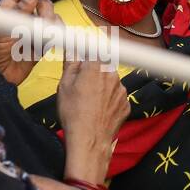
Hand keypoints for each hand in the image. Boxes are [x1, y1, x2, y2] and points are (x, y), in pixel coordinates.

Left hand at [0, 0, 57, 85]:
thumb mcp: (0, 28)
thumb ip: (18, 11)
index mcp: (12, 5)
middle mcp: (25, 14)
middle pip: (45, 3)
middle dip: (46, 13)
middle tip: (40, 26)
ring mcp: (36, 27)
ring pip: (54, 18)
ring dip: (49, 28)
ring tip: (37, 40)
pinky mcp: (44, 41)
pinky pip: (56, 34)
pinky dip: (52, 39)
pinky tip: (41, 46)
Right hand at [59, 55, 128, 183]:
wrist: (89, 141)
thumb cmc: (73, 113)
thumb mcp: (64, 85)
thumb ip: (70, 62)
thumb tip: (72, 48)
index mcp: (96, 66)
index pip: (95, 47)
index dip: (88, 50)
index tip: (83, 54)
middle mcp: (113, 74)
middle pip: (103, 65)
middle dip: (93, 70)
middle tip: (81, 84)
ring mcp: (122, 90)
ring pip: (110, 81)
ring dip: (102, 85)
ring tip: (88, 101)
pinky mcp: (126, 104)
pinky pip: (116, 96)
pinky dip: (108, 100)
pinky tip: (97, 110)